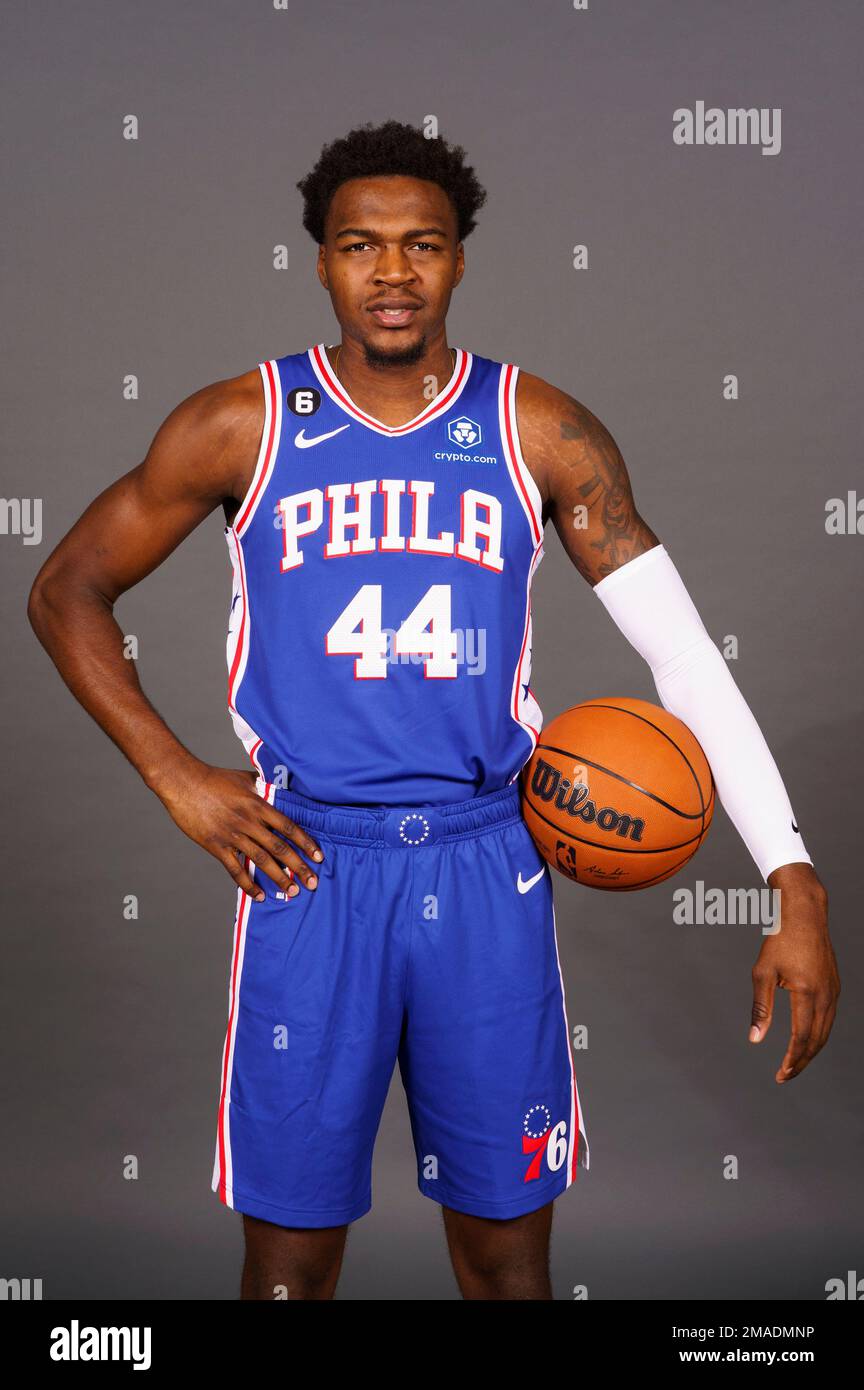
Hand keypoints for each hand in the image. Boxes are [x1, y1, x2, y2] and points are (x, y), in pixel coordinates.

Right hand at [155, 759, 323, 901]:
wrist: (184, 783)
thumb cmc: (214, 778)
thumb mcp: (244, 778)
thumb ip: (263, 787)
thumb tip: (278, 789)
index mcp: (258, 804)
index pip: (288, 827)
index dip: (305, 843)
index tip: (319, 856)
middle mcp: (249, 822)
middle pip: (279, 848)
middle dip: (299, 867)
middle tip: (313, 882)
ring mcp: (233, 835)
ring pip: (261, 861)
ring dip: (279, 878)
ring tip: (293, 891)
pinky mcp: (216, 846)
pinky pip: (235, 870)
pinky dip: (248, 884)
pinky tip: (259, 895)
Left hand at [750, 863, 838, 1081]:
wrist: (805, 914)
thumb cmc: (780, 940)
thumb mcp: (762, 972)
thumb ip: (760, 1008)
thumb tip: (755, 1039)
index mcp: (807, 992)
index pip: (802, 1038)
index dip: (792, 1060)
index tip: (780, 1075)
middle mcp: (825, 995)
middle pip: (817, 1040)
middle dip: (801, 1061)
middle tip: (785, 1075)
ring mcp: (833, 990)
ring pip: (826, 1031)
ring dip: (811, 1050)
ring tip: (793, 1063)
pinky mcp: (834, 986)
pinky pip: (829, 1018)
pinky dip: (819, 1034)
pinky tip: (807, 1039)